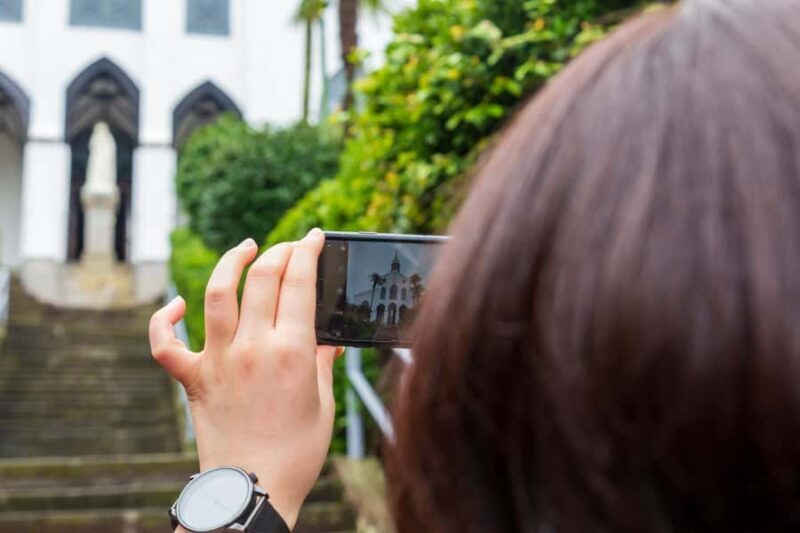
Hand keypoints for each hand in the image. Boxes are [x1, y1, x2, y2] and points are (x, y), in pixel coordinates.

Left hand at [149, 229, 340, 528]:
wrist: (253, 490)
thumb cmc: (296, 453)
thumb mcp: (323, 404)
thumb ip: (323, 363)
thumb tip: (330, 340)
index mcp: (292, 351)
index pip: (299, 282)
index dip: (307, 252)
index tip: (313, 238)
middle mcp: (253, 348)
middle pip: (262, 277)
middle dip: (279, 252)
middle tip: (288, 247)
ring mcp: (219, 360)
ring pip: (216, 293)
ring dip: (230, 262)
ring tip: (245, 247)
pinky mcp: (193, 378)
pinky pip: (166, 342)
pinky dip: (165, 318)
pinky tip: (178, 303)